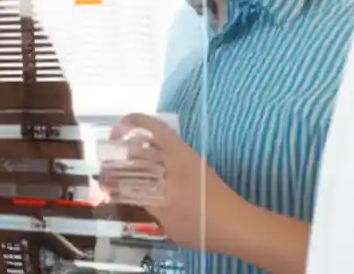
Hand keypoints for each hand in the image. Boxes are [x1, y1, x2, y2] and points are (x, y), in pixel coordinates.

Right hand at [104, 113, 247, 253]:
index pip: (151, 126)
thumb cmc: (200, 218)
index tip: (114, 136)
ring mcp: (193, 168)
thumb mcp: (164, 212)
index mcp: (175, 155)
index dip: (130, 124)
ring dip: (144, 163)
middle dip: (132, 149)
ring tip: (127, 179)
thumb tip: (115, 188)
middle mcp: (184, 156)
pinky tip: (148, 192)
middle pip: (154, 141)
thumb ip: (138, 198)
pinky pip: (169, 169)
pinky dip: (155, 175)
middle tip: (115, 164)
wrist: (240, 229)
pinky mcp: (198, 180)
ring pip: (162, 156)